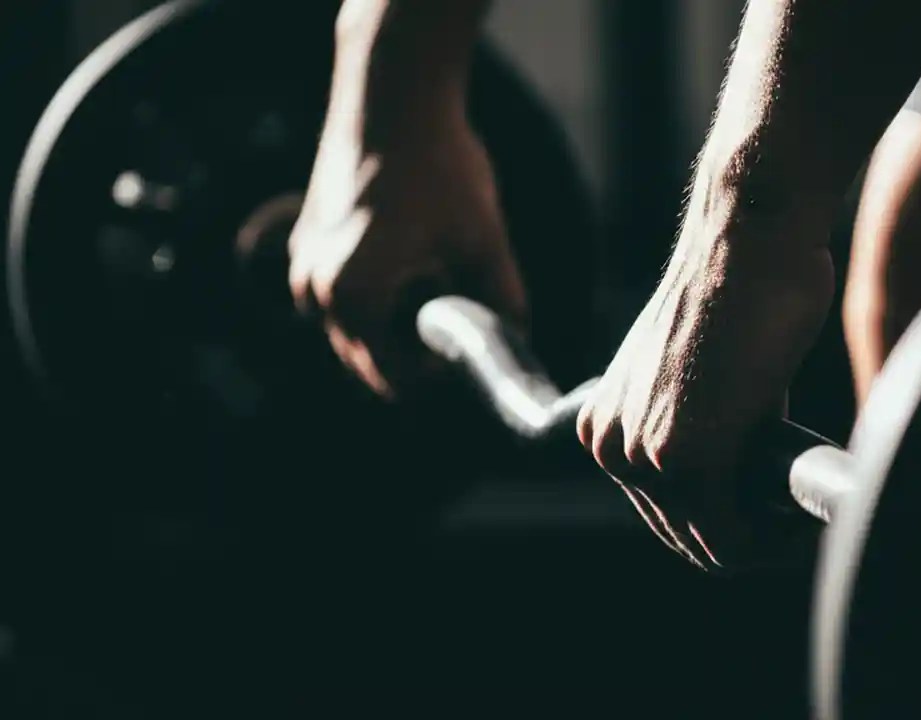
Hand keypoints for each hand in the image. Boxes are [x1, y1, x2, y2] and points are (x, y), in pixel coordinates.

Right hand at [288, 120, 526, 398]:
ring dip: (397, 319)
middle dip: (415, 348)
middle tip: (460, 311)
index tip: (469, 346)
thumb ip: (503, 303)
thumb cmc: (438, 167)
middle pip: (370, 357)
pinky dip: (377, 290)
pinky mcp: (304, 241)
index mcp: (353, 301)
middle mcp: (314, 292)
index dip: (438, 375)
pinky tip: (411, 250)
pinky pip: (342, 292)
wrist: (392, 94)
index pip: (393, 379)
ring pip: (357, 325)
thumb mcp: (483, 242)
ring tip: (437, 272)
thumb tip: (520, 341)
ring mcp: (303, 266)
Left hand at [576, 226, 833, 571]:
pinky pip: (731, 539)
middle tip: (793, 517)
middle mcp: (612, 447)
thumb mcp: (698, 376)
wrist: (748, 241)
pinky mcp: (686, 459)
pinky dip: (771, 541)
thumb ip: (697, 424)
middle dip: (743, 534)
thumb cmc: (742, 290)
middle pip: (684, 536)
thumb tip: (742, 478)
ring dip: (761, 539)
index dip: (722, 521)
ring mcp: (644, 456)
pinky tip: (800, 517)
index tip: (769, 511)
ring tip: (801, 514)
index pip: (664, 514)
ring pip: (708, 546)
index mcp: (605, 428)